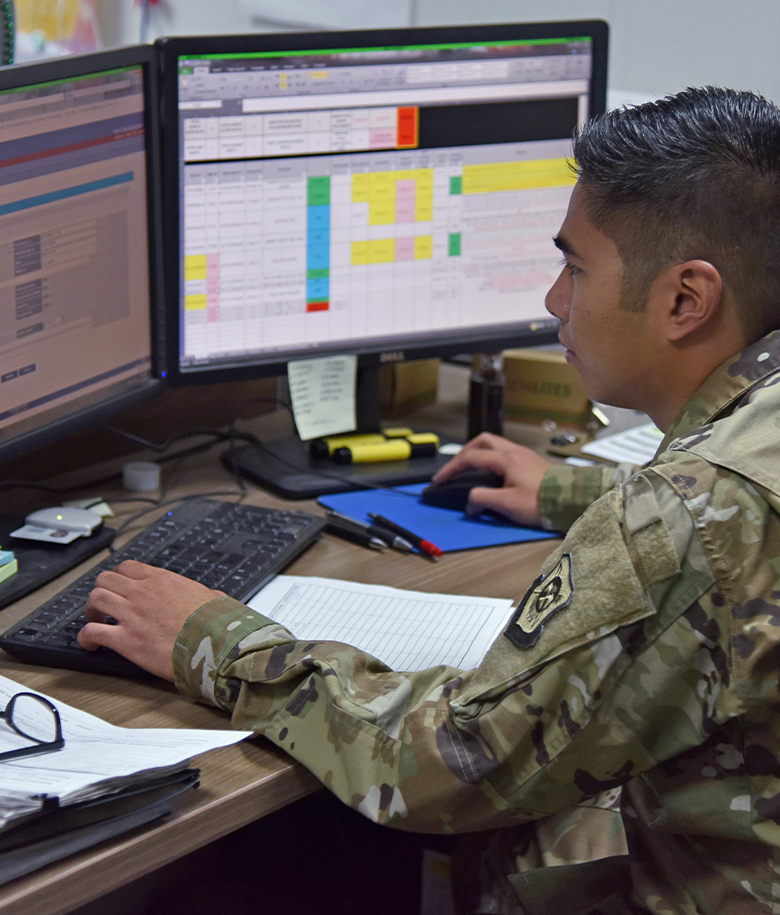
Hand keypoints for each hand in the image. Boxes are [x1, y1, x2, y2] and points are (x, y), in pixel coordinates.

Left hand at [78, 561, 222, 680]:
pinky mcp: (125, 639)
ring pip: (95, 599)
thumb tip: (214, 597)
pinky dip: (86, 636)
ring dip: (91, 609)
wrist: (211, 644)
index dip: (119, 576)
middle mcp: (141, 592)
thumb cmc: (214, 623)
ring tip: (95, 620)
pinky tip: (89, 643)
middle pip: (105, 579)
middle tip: (104, 603)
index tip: (120, 586)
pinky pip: (93, 631)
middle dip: (101, 589)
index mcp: (161, 580)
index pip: (127, 567)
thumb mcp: (213, 597)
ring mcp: (131, 615)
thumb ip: (206, 594)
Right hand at [432, 433, 550, 525]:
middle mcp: (513, 451)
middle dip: (465, 452)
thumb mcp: (507, 505)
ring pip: (495, 443)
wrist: (570, 500)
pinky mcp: (531, 460)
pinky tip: (492, 472)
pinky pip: (505, 451)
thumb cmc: (540, 502)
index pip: (471, 458)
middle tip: (455, 467)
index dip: (452, 468)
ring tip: (471, 467)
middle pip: (483, 440)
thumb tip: (470, 502)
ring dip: (479, 452)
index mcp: (505, 459)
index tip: (439, 479)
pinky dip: (491, 457)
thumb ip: (482, 500)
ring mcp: (524, 454)